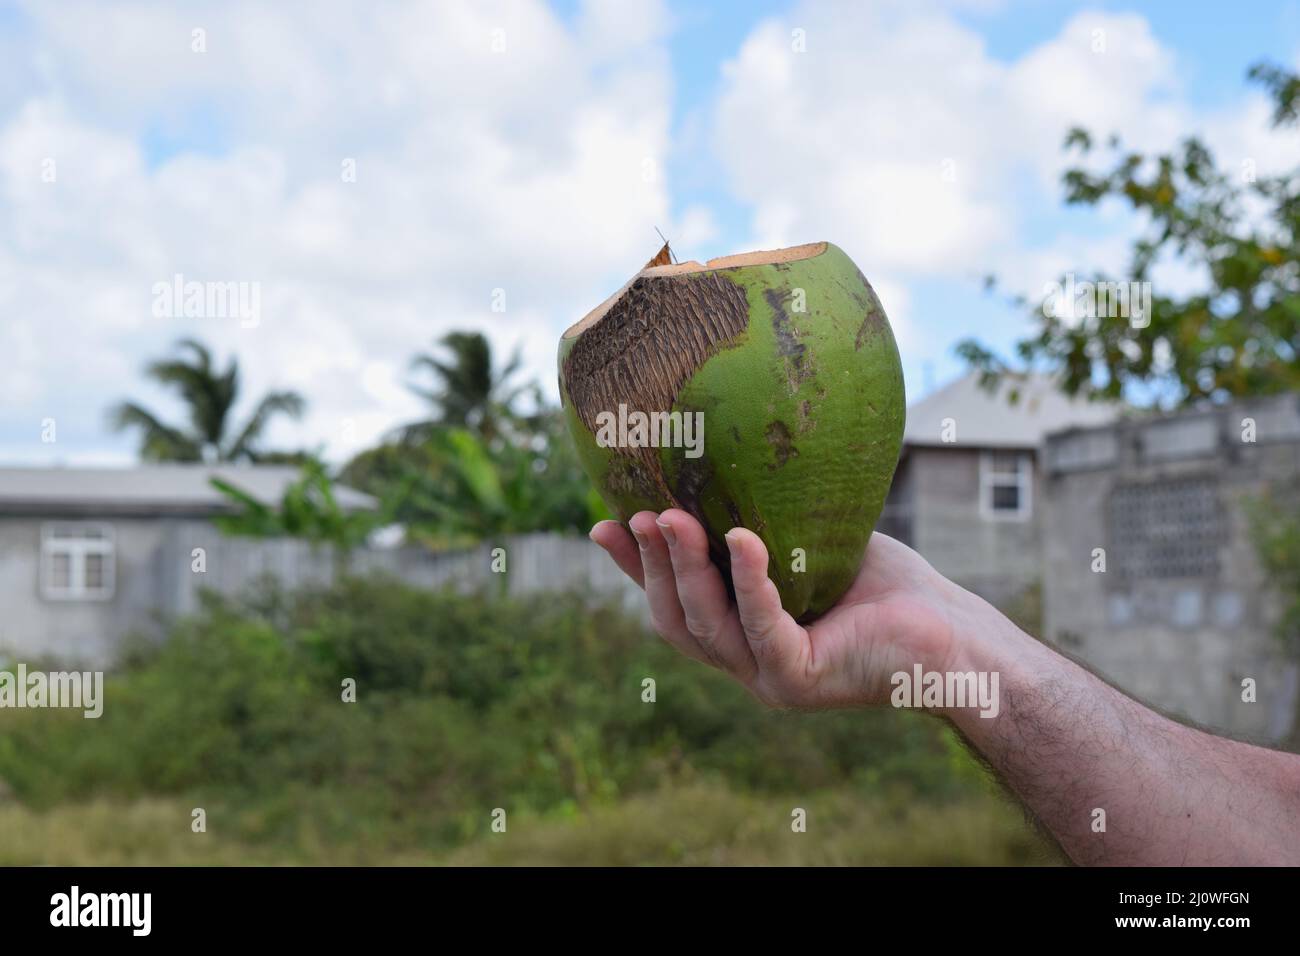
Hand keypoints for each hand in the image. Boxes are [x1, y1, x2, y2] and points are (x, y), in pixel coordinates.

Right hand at [590, 508, 979, 709]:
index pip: (672, 605)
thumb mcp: (809, 547)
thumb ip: (763, 526)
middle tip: (637, 512)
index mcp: (741, 637)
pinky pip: (763, 626)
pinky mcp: (802, 680)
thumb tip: (724, 455)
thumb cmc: (886, 589)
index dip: (634, 569)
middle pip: (675, 618)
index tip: (601, 524)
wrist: (954, 638)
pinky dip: (749, 579)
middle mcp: (746, 665)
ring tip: (670, 515)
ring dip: (684, 568)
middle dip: (650, 564)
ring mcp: (770, 680)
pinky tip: (740, 537)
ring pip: (705, 624)